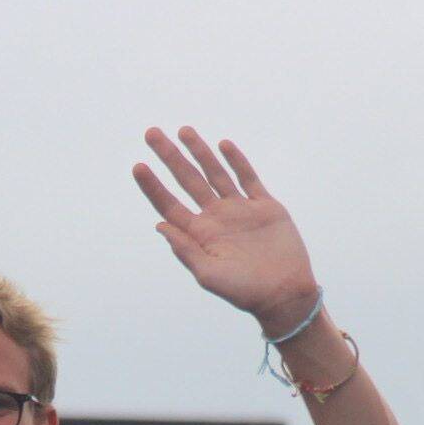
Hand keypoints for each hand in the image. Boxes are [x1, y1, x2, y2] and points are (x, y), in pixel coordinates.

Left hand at [133, 126, 319, 333]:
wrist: (285, 293)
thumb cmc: (244, 291)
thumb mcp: (209, 274)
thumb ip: (185, 249)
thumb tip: (160, 225)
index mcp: (200, 235)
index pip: (169, 204)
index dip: (153, 186)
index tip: (138, 166)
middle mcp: (216, 218)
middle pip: (188, 180)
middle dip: (170, 157)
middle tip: (151, 133)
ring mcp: (240, 210)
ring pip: (215, 173)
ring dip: (200, 152)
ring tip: (183, 130)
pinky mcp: (264, 206)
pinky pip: (248, 178)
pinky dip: (236, 162)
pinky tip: (223, 145)